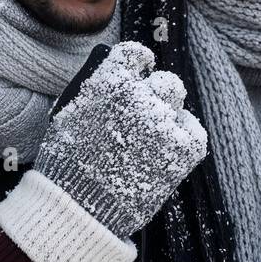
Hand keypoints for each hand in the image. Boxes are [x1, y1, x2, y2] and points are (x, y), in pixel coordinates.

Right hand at [34, 41, 206, 238]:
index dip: (139, 60)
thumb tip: (113, 77)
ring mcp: (164, 121)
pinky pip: (193, 130)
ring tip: (149, 140)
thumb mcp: (69, 114)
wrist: (79, 208)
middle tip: (146, 112)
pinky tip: (168, 148)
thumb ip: (95, 91)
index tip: (141, 66)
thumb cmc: (67, 165)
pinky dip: (184, 136)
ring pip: (176, 103)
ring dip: (165, 116)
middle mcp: (141, 95)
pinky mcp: (183, 148)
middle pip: (163, 81)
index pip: (135, 53)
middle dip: (155, 93)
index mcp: (111, 82)